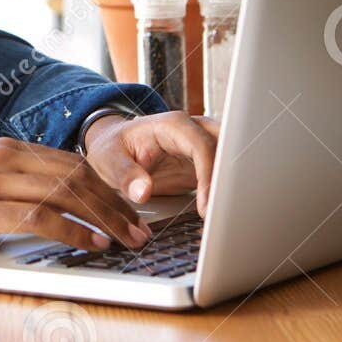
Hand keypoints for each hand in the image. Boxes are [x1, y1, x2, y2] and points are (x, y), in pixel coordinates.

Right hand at [0, 138, 150, 277]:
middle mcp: (1, 158)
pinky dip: (72, 231)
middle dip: (116, 203)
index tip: (130, 209)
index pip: (70, 162)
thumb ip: (9, 185)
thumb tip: (51, 205)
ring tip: (128, 240)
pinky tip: (91, 244)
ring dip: (104, 219)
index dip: (108, 186)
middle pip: (76, 174)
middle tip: (141, 229)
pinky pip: (37, 217)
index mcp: (3, 148)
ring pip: (64, 192)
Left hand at [81, 110, 219, 214]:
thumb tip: (142, 192)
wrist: (113, 147)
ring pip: (231, 158)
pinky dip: (225, 192)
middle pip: (226, 148)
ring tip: (226, 217)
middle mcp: (193, 130)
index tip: (206, 205)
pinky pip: (223, 174)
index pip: (201, 146)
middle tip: (225, 213)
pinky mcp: (204, 163)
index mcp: (172, 125)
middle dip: (230, 179)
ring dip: (231, 186)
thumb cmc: (111, 148)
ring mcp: (201, 145)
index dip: (208, 175)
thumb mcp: (109, 159)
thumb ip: (125, 174)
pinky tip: (221, 214)